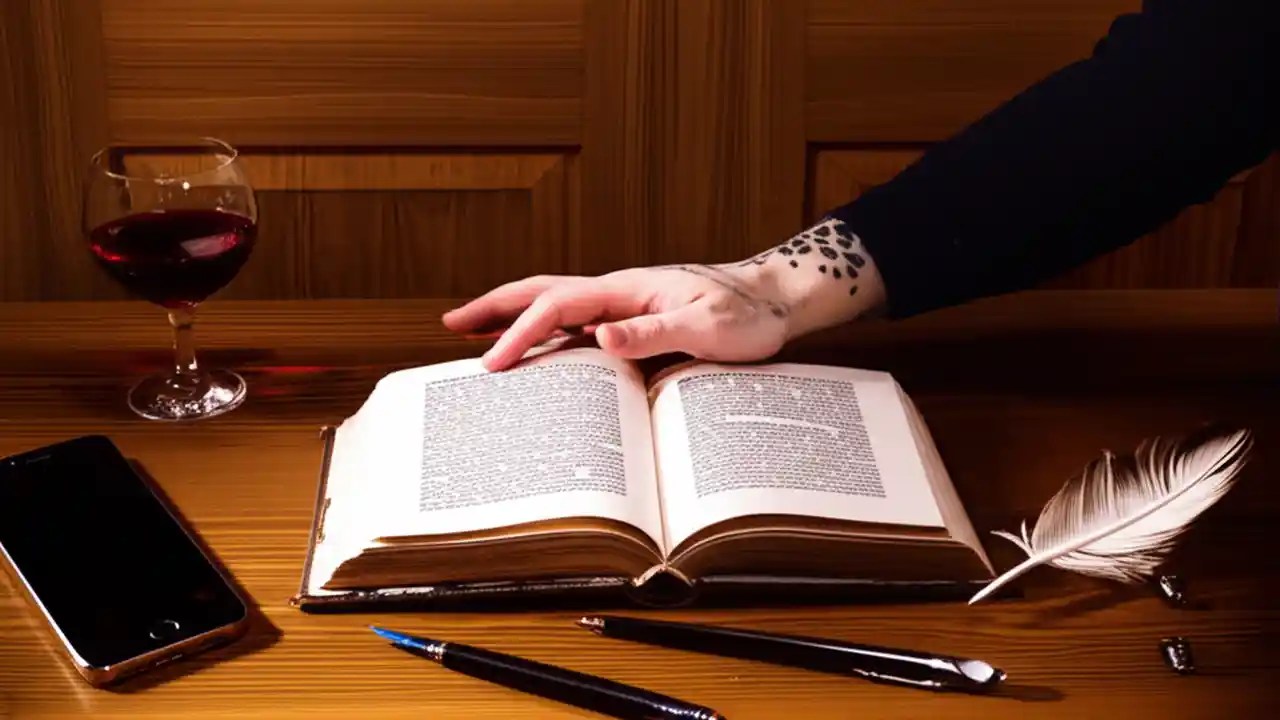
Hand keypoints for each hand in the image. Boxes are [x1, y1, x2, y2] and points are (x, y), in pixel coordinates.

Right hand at [442, 217, 885, 370]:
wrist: (776, 299)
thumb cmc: (748, 313)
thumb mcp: (707, 327)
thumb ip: (653, 332)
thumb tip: (601, 337)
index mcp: (626, 289)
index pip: (558, 307)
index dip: (520, 334)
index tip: (494, 366)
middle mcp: (617, 291)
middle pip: (542, 292)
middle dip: (495, 307)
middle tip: (452, 323)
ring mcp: (623, 304)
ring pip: (555, 305)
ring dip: (515, 316)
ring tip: (478, 335)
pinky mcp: (633, 319)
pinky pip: (578, 324)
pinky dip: (547, 334)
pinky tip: (539, 352)